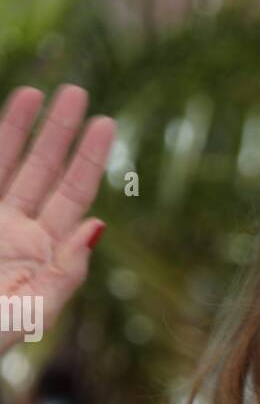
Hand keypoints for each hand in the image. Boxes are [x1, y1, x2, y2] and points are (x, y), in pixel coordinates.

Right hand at [0, 84, 115, 356]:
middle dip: (59, 132)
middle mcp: (16, 232)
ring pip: (5, 165)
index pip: (73, 196)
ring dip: (18, 128)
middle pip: (43, 171)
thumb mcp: (33, 312)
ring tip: (33, 91)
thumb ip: (65, 273)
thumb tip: (99, 226)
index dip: (89, 159)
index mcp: (44, 253)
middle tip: (76, 92)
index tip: (104, 122)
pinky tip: (3, 118)